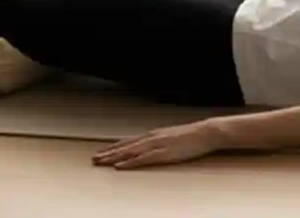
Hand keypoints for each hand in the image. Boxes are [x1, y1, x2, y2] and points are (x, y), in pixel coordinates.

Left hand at [92, 120, 222, 169]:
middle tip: (94, 158)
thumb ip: (161, 141)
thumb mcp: (172, 137)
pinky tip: (119, 166)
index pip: (129, 141)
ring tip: (100, 161)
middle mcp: (152, 138)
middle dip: (109, 152)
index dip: (115, 147)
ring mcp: (156, 145)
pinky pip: (142, 159)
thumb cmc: (192, 136)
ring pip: (129, 152)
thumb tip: (152, 146)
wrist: (205, 133)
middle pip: (125, 146)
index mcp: (154, 134)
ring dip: (113, 157)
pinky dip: (129, 162)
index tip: (103, 152)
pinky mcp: (163, 153)